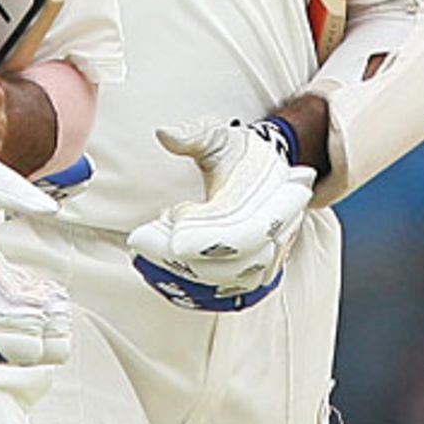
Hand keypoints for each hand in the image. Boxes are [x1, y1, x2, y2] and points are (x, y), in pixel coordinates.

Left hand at [127, 119, 315, 311]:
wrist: (269, 169)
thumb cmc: (239, 153)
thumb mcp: (217, 135)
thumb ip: (192, 135)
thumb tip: (164, 134)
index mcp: (270, 196)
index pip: (242, 229)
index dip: (205, 233)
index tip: (168, 218)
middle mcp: (278, 230)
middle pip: (238, 262)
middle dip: (190, 257)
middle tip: (146, 240)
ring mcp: (272, 253)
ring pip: (235, 280)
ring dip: (191, 274)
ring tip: (153, 251)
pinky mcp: (259, 269)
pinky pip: (233, 290)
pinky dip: (200, 288)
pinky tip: (167, 274)